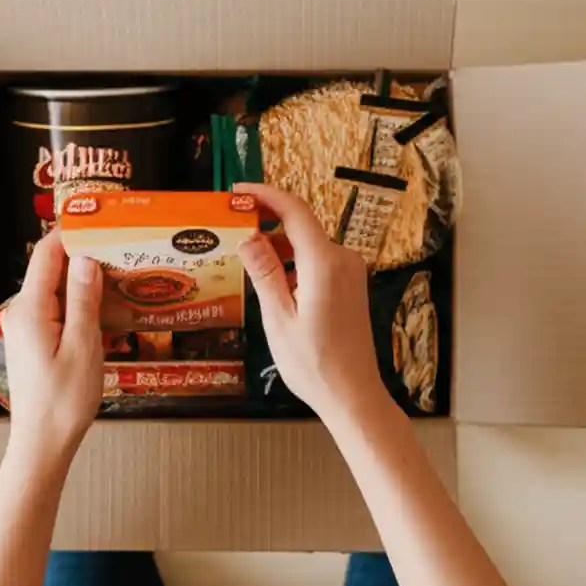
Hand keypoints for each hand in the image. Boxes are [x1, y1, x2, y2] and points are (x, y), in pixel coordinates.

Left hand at [0, 230, 103, 458]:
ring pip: (55, 289)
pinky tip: (103, 308)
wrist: (42, 443)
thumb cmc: (63, 402)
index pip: (47, 253)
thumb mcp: (82, 347)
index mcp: (31, 310)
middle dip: (84, 255)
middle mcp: (21, 313)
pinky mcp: (32, 340)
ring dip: (83, 280)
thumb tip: (86, 259)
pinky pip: (55, 308)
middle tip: (120, 249)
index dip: (72, 232)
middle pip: (51, 268)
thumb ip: (84, 300)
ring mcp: (25, 327)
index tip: (100, 221)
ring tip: (118, 276)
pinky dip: (77, 302)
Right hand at [233, 182, 389, 420]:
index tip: (238, 192)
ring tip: (246, 258)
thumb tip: (247, 237)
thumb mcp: (278, 318)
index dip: (265, 195)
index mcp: (324, 264)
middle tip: (232, 225)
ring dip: (278, 245)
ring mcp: (349, 272)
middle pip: (300, 225)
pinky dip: (293, 262)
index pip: (294, 211)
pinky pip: (317, 261)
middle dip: (266, 221)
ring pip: (307, 244)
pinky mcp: (350, 284)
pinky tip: (272, 280)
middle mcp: (342, 260)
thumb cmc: (315, 363)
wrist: (352, 393)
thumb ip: (264, 273)